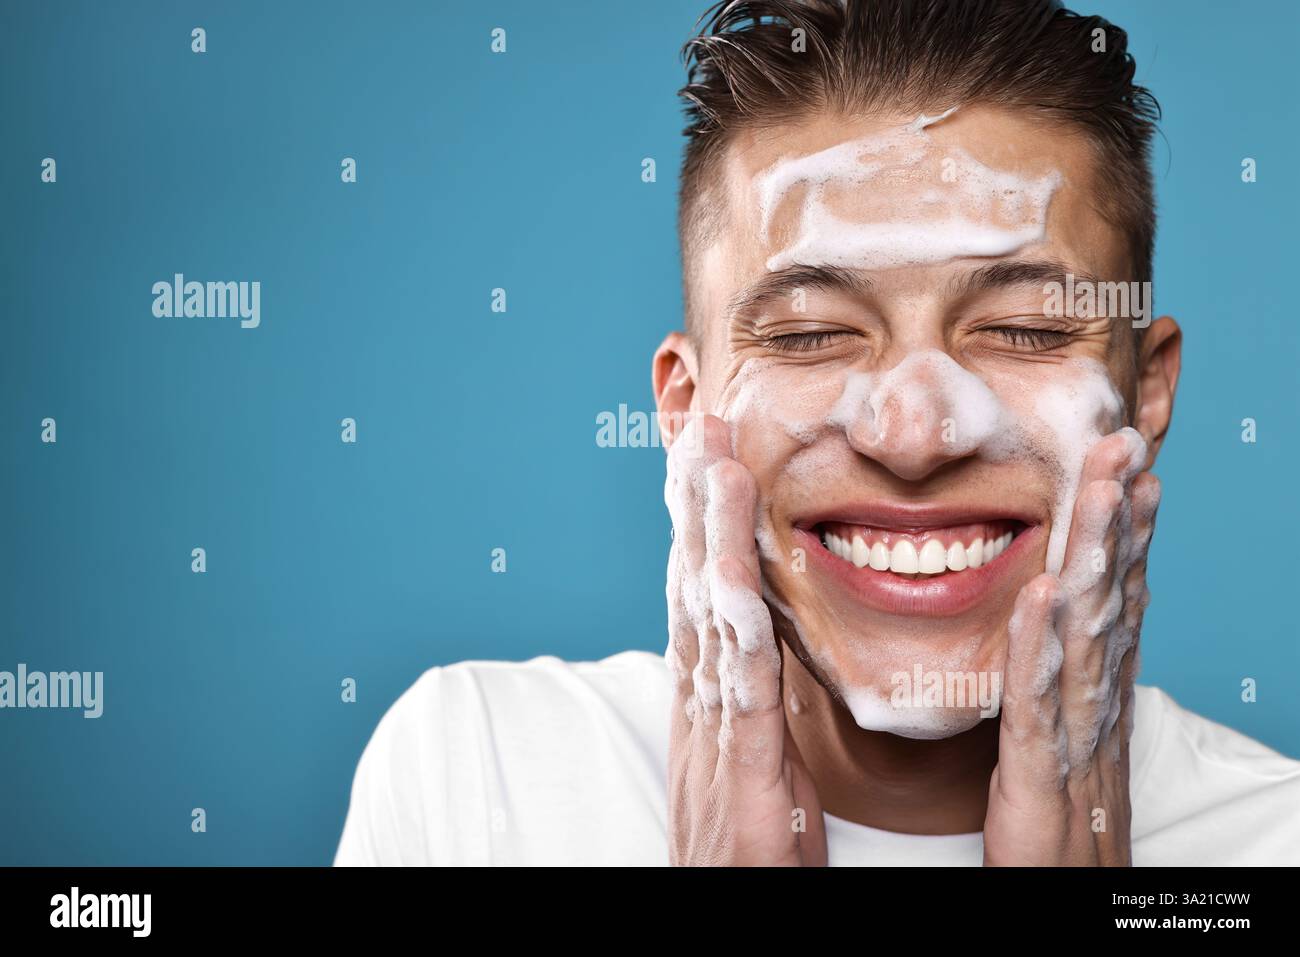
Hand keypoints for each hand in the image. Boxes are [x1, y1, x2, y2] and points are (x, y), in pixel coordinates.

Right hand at [664, 414, 826, 865]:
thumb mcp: (754, 765)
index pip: (705, 594)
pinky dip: (730, 619)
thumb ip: (754, 705)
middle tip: (697, 424)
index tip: (707, 457)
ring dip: (704, 533)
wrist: (730, 915)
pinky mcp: (742, 775)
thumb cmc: (752, 858)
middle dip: (693, 502)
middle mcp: (703, 706)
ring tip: (707, 456)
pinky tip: (726, 566)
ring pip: (706, 616)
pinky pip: (738, 685)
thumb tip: (759, 649)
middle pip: (692, 584)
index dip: (703, 524)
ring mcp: (714, 737)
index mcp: (713, 702)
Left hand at [983, 427, 1160, 865]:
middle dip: (1118, 517)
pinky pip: (1039, 704)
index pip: (1116, 599)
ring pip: (1088, 634)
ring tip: (1101, 485)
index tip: (1130, 467)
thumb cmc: (1060, 833)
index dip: (1127, 533)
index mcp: (1096, 697)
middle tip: (1124, 442)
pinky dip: (1044, 647)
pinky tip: (1046, 593)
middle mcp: (1096, 708)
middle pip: (1112, 599)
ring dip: (1095, 556)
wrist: (1067, 907)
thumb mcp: (1068, 746)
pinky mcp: (1040, 780)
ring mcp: (1074, 741)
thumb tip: (1067, 627)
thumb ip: (1068, 685)